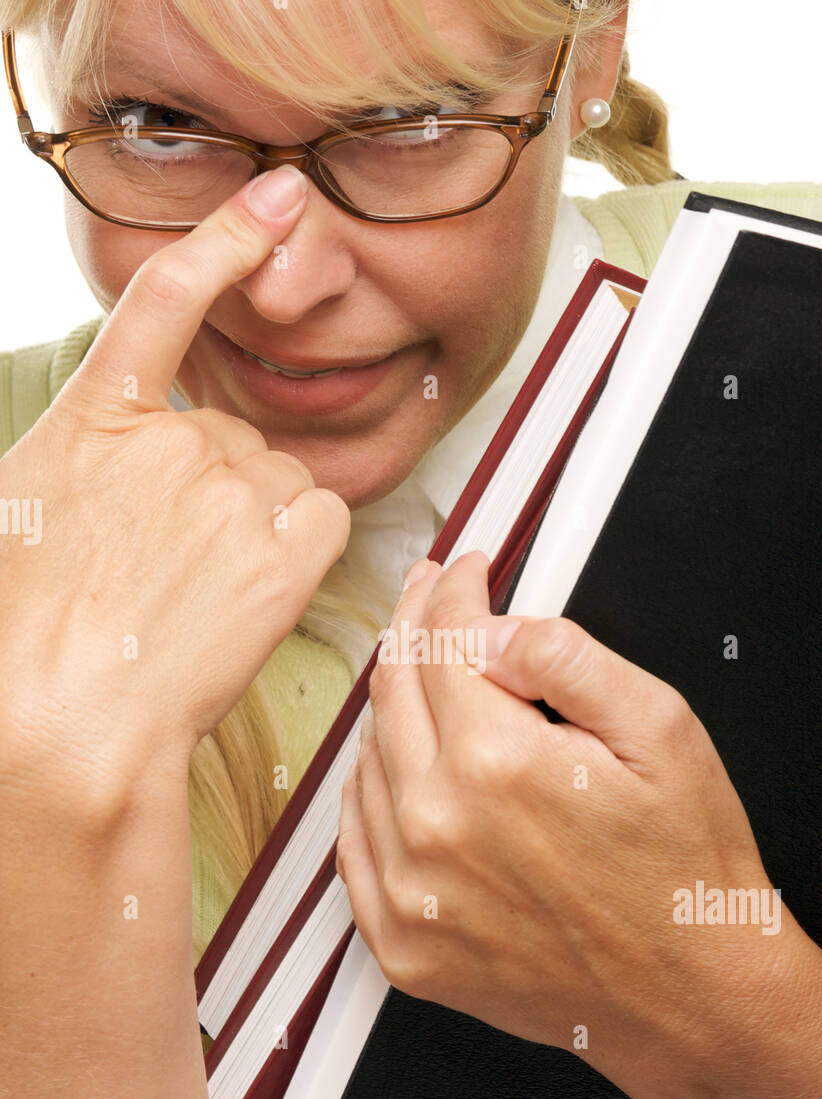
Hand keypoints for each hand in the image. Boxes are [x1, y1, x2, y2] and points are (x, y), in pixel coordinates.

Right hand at [0, 169, 348, 817]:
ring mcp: (236, 495)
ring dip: (262, 522)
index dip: (226, 239)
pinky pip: (327, 517)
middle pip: (234, 439)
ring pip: (282, 481)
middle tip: (174, 563)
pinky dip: (305, 546)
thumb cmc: (32, 628)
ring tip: (205, 591)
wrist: (68, 717)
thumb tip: (129, 460)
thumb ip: (95, 460)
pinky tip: (256, 590)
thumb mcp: (32, 508)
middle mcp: (174, 444)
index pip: (167, 302)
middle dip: (219, 489)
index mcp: (97, 423)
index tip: (276, 196)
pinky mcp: (287, 552)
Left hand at [336, 551, 810, 1098]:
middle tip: (430, 594)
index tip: (464, 570)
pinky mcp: (404, 945)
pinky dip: (367, 789)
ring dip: (389, 705)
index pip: (442, 644)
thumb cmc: (684, 871)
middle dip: (413, 627)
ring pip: (366, 760)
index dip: (452, 590)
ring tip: (421, 673)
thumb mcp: (661, 732)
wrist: (691, 997)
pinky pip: (353, 842)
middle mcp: (435, 828)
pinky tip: (392, 765)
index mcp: (495, 765)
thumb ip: (567, 659)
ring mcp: (411, 894)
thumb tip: (493, 627)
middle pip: (393, 692)